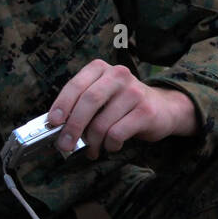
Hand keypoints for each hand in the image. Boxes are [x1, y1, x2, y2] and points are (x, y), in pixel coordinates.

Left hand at [49, 60, 197, 159]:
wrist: (164, 108)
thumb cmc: (123, 106)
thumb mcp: (102, 96)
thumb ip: (80, 106)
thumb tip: (57, 127)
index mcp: (101, 69)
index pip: (76, 85)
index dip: (62, 105)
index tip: (53, 123)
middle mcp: (119, 75)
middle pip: (89, 101)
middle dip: (73, 127)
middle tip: (65, 145)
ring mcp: (134, 92)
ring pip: (102, 123)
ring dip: (92, 142)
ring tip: (93, 149)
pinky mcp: (146, 111)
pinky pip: (117, 133)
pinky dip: (110, 145)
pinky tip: (111, 146)